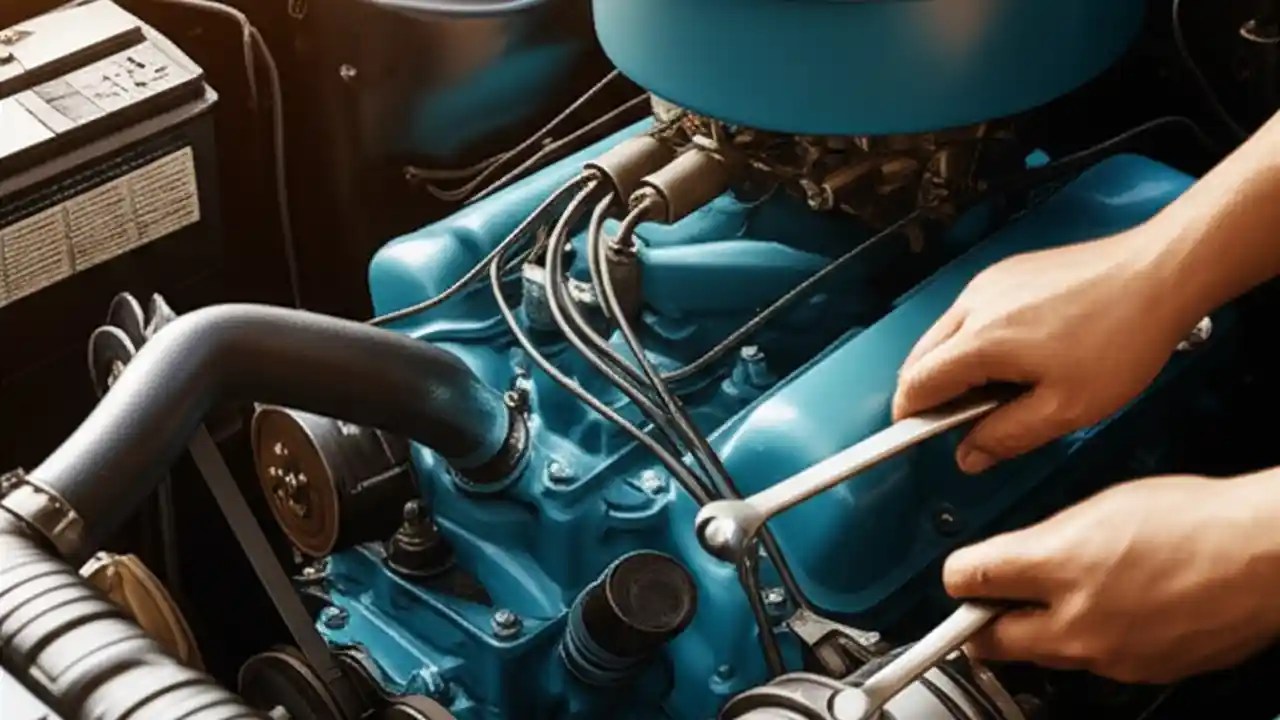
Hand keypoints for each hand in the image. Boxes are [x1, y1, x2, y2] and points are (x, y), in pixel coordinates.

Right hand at [893, 229, 1202, 473]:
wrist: (1158, 273)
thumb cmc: (1121, 339)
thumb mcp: (1068, 408)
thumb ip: (1008, 435)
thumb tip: (968, 456)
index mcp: (981, 341)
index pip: (916, 384)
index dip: (910, 416)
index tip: (920, 435)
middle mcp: (975, 305)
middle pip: (921, 357)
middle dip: (930, 392)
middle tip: (966, 420)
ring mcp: (989, 283)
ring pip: (945, 334)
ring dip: (954, 365)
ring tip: (999, 389)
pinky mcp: (1008, 272)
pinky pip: (971, 312)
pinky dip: (975, 339)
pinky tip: (1017, 355)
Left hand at [945, 473, 1279, 683]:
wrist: (1265, 557)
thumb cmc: (1196, 520)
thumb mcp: (1100, 507)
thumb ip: (1045, 537)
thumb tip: (1015, 555)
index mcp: (1058, 564)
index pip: (967, 579)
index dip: (957, 575)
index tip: (958, 575)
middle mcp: (1075, 619)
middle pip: (988, 640)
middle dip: (979, 623)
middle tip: (984, 606)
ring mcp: (1107, 654)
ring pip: (1041, 654)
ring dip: (1037, 633)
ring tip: (1063, 601)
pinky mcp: (1138, 672)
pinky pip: (1091, 663)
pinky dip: (1087, 642)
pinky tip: (1112, 613)